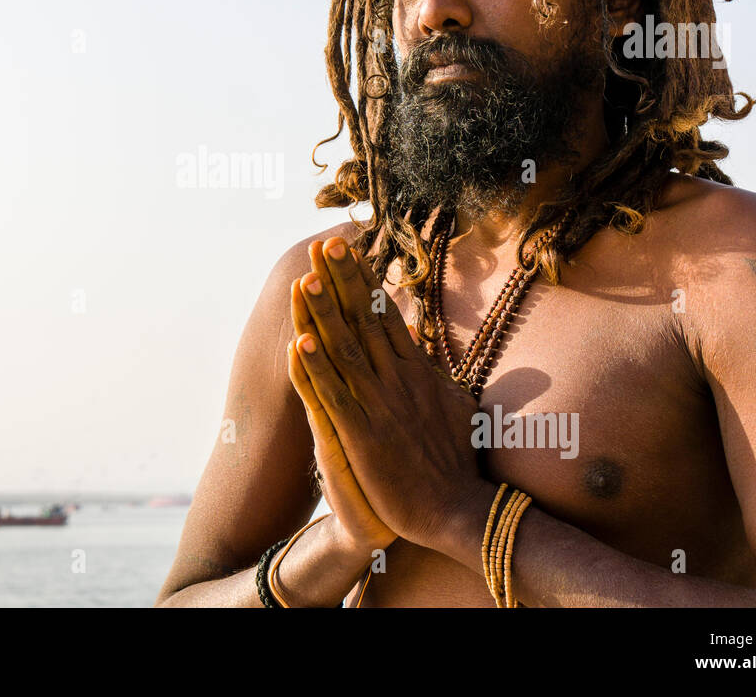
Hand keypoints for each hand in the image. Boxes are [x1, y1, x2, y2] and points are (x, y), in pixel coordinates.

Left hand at [290, 236, 484, 549]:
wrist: (456, 511)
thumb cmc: (454, 462)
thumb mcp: (451, 402)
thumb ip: (432, 369)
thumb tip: (421, 338)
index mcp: (416, 370)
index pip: (385, 313)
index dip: (363, 279)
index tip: (348, 248)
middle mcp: (398, 380)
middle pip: (364, 320)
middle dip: (343, 280)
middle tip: (326, 243)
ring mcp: (379, 406)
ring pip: (345, 349)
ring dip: (324, 313)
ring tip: (307, 278)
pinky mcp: (362, 435)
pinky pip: (334, 394)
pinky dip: (316, 368)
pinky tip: (299, 342)